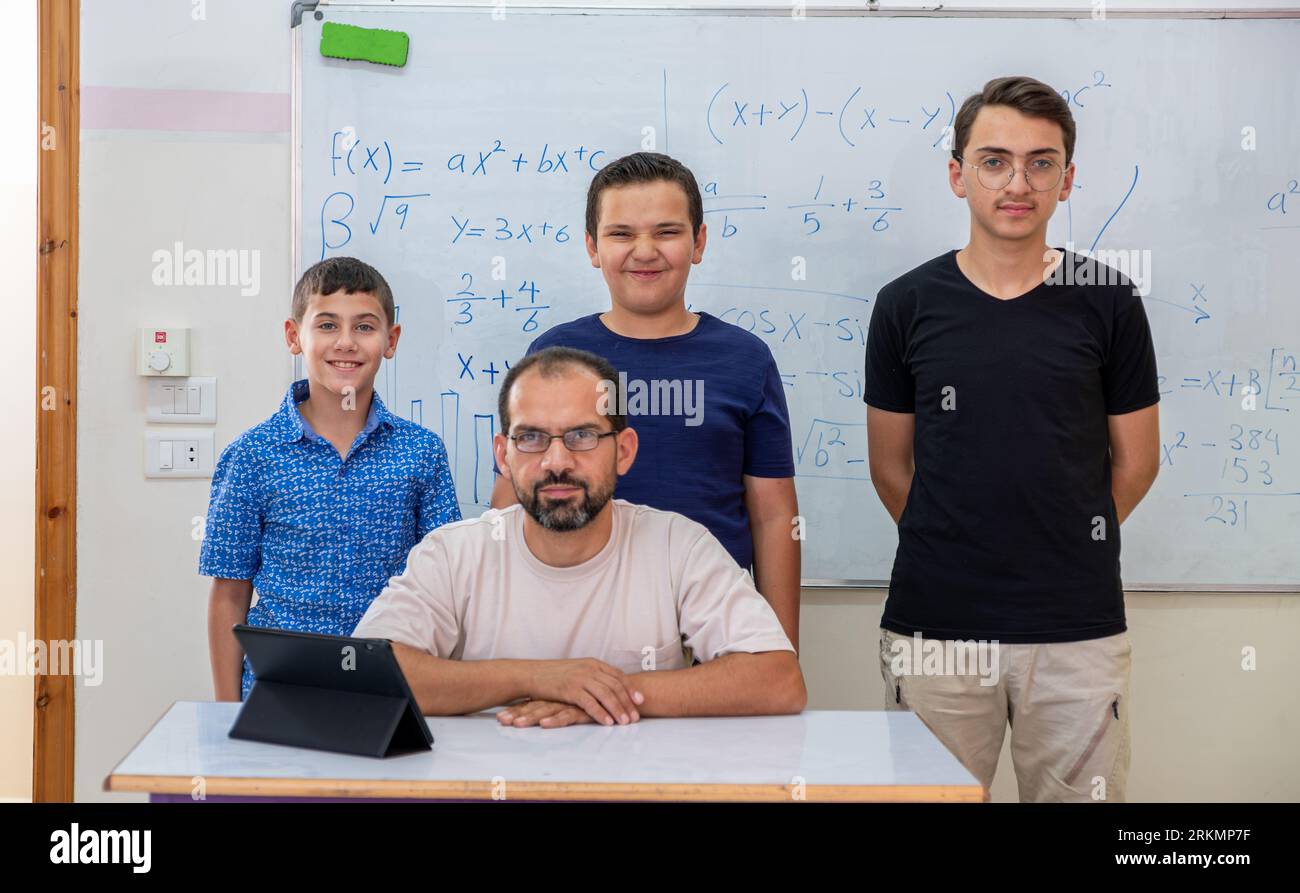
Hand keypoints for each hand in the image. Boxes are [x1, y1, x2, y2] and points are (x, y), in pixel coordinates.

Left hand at [497, 700, 597, 728]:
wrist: (622, 690)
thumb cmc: (596, 699)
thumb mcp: (575, 702)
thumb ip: (560, 707)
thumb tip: (541, 713)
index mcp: (557, 696)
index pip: (533, 703)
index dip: (516, 709)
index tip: (499, 718)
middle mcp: (561, 698)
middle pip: (535, 706)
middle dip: (517, 714)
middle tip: (501, 720)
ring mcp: (571, 702)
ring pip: (547, 710)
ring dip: (530, 717)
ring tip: (516, 724)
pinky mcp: (583, 708)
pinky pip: (567, 715)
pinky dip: (555, 721)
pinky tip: (544, 725)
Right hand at [527, 658, 643, 725]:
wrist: (532, 674)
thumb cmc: (555, 675)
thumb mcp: (578, 670)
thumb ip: (594, 676)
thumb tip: (610, 687)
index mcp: (593, 663)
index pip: (618, 676)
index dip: (630, 688)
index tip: (640, 701)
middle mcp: (589, 669)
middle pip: (615, 686)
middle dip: (627, 702)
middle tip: (635, 717)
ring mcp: (580, 678)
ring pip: (606, 694)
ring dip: (618, 709)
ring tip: (625, 722)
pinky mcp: (570, 690)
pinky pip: (590, 703)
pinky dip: (600, 713)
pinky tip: (607, 722)